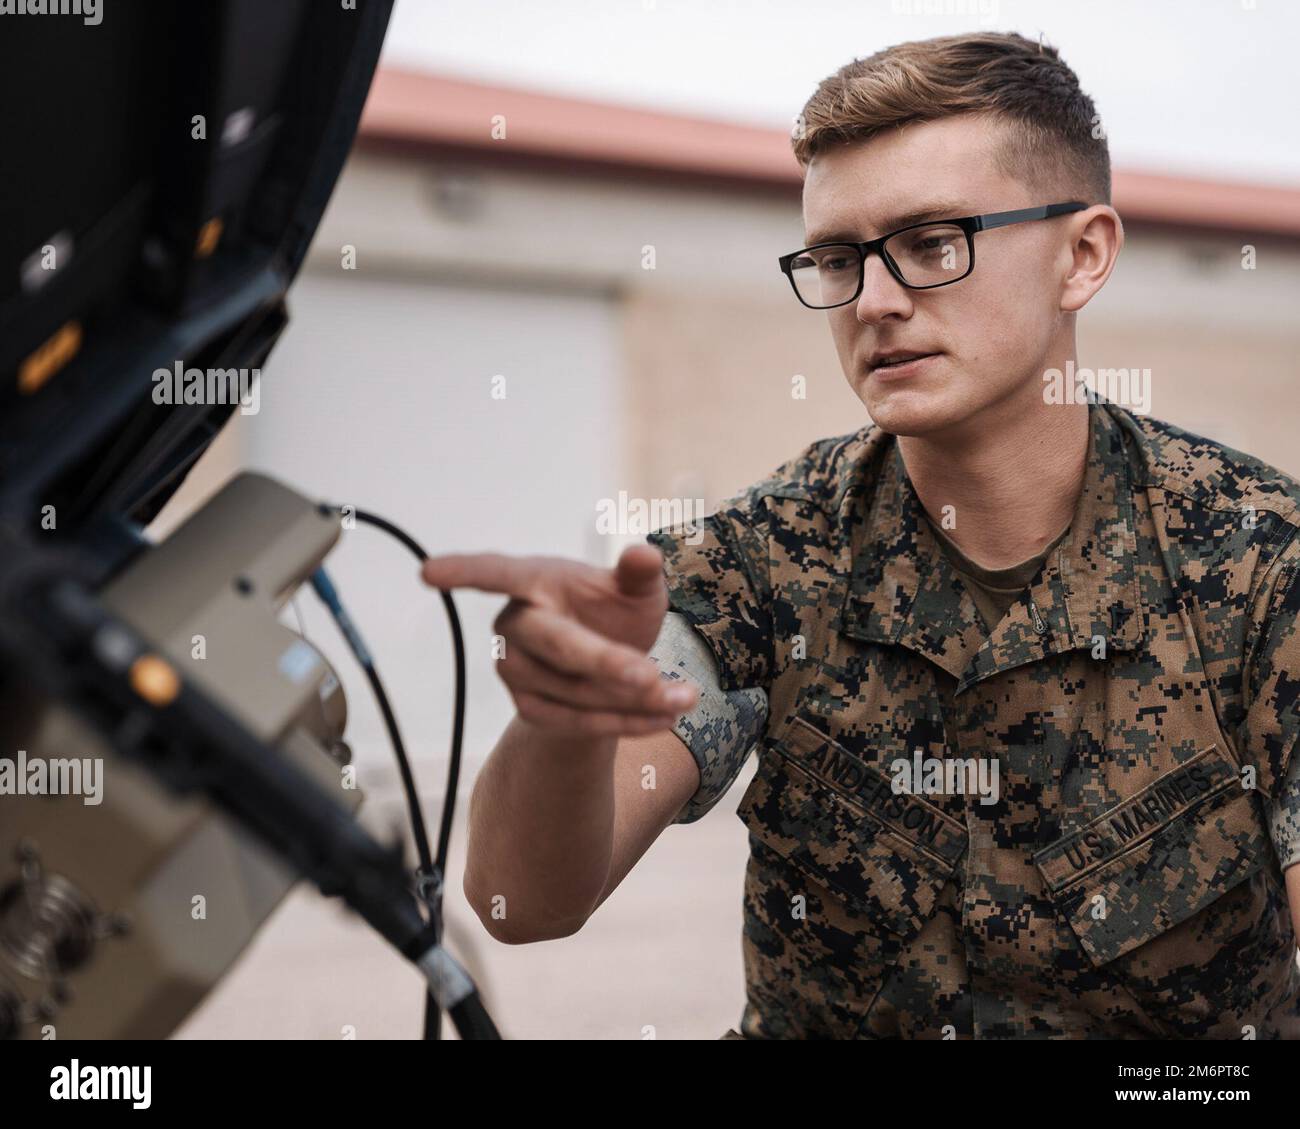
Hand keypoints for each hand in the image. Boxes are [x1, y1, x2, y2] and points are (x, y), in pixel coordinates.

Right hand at [421, 544, 698, 736]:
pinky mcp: (529, 708)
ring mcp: (516, 670)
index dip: (461, 572)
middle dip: (607, 662)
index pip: (492, 572)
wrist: (613, 670)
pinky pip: (579, 721)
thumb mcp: (636, 590)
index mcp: (533, 580)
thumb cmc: (615, 612)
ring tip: (684, 696)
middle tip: (653, 677)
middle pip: (558, 644)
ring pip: (576, 690)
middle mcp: (514, 625)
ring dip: (633, 699)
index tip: (428, 572)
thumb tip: (644, 552)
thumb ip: (638, 572)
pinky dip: (625, 722)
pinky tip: (663, 716)